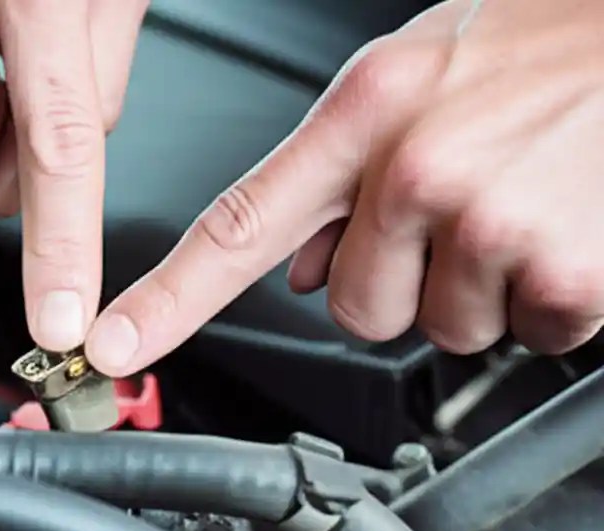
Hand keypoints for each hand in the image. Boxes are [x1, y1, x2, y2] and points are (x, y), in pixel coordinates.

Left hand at [87, 0, 603, 375]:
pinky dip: (550, 302)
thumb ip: (343, 170)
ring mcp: (488, 221)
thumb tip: (291, 267)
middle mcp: (415, 168)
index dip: (166, 298)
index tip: (113, 346)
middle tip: (458, 217)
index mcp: (364, 113)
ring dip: (477, 291)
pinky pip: (526, 336)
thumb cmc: (547, 42)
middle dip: (399, 284)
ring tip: (523, 208)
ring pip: (438, 330)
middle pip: (351, 311)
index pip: (236, 223)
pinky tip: (567, 230)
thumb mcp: (420, 72)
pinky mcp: (564, 270)